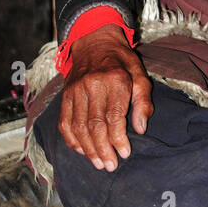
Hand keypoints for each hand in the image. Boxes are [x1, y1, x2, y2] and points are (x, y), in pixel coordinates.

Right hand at [58, 25, 152, 171]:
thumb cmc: (121, 61)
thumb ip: (143, 101)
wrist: (94, 40)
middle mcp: (92, 85)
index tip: (124, 153)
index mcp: (114, 80)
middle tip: (110, 166)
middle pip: (95, 125)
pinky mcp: (65, 95)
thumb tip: (141, 128)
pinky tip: (81, 150)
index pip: (114, 116)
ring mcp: (75, 90)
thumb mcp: (140, 74)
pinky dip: (71, 139)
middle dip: (103, 149)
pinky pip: (64, 121)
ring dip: (88, 149)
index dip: (118, 138)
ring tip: (98, 163)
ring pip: (78, 126)